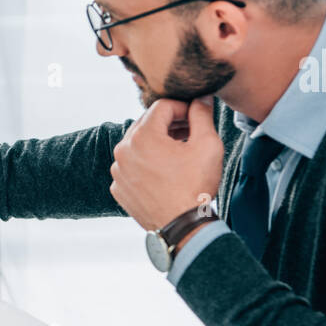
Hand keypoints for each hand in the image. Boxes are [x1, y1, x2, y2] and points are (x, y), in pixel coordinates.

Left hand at [109, 96, 222, 231]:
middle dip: (170, 124)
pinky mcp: (118, 188)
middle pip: (147, 124)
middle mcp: (123, 150)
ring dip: (158, 143)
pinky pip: (132, 166)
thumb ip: (202, 115)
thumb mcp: (207, 145)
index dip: (184, 108)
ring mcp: (118, 171)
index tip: (197, 118)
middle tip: (190, 133)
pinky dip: (146, 164)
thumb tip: (201, 99)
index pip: (163, 106)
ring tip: (179, 153)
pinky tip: (165, 172)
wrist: (182, 227)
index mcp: (142, 136)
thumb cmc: (195, 186)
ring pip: (138, 145)